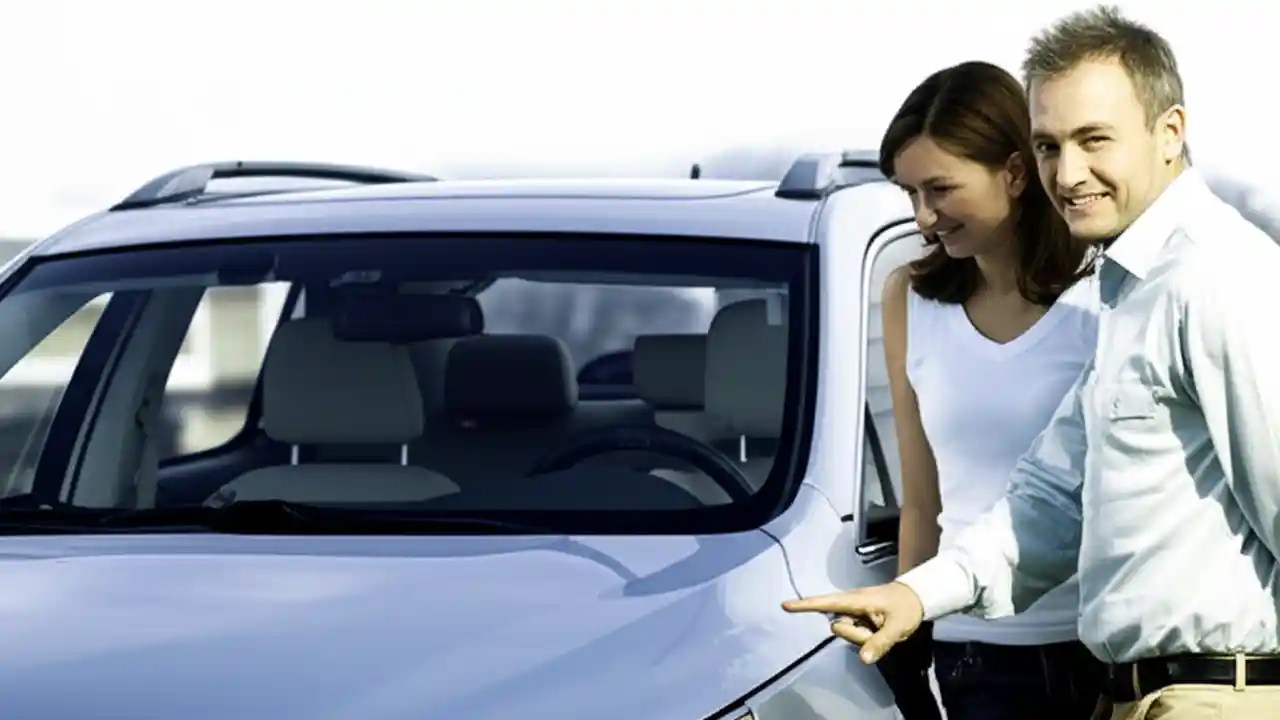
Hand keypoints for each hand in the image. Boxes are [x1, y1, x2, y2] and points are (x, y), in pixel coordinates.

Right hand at [781, 582, 925, 663]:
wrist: (917, 597)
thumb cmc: (906, 607)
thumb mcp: (897, 627)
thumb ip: (880, 643)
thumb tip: (863, 660)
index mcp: (855, 600)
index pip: (826, 603)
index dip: (805, 606)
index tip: (785, 605)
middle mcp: (849, 605)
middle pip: (839, 627)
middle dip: (856, 635)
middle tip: (880, 628)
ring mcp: (853, 613)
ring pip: (848, 632)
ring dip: (863, 636)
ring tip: (882, 626)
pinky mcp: (857, 619)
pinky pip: (855, 634)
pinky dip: (866, 636)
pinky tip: (879, 628)